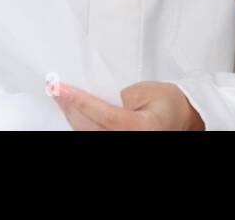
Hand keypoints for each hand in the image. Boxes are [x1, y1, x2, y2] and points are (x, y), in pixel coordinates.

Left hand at [50, 81, 204, 130]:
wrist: (180, 119)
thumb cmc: (167, 104)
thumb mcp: (144, 92)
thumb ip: (117, 96)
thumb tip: (90, 97)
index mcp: (143, 129)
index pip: (106, 116)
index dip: (81, 102)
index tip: (62, 88)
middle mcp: (132, 142)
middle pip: (90, 129)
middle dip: (69, 107)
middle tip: (54, 88)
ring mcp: (123, 146)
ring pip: (87, 135)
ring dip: (71, 115)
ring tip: (59, 96)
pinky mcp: (115, 144)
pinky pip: (91, 136)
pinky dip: (79, 124)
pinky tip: (71, 111)